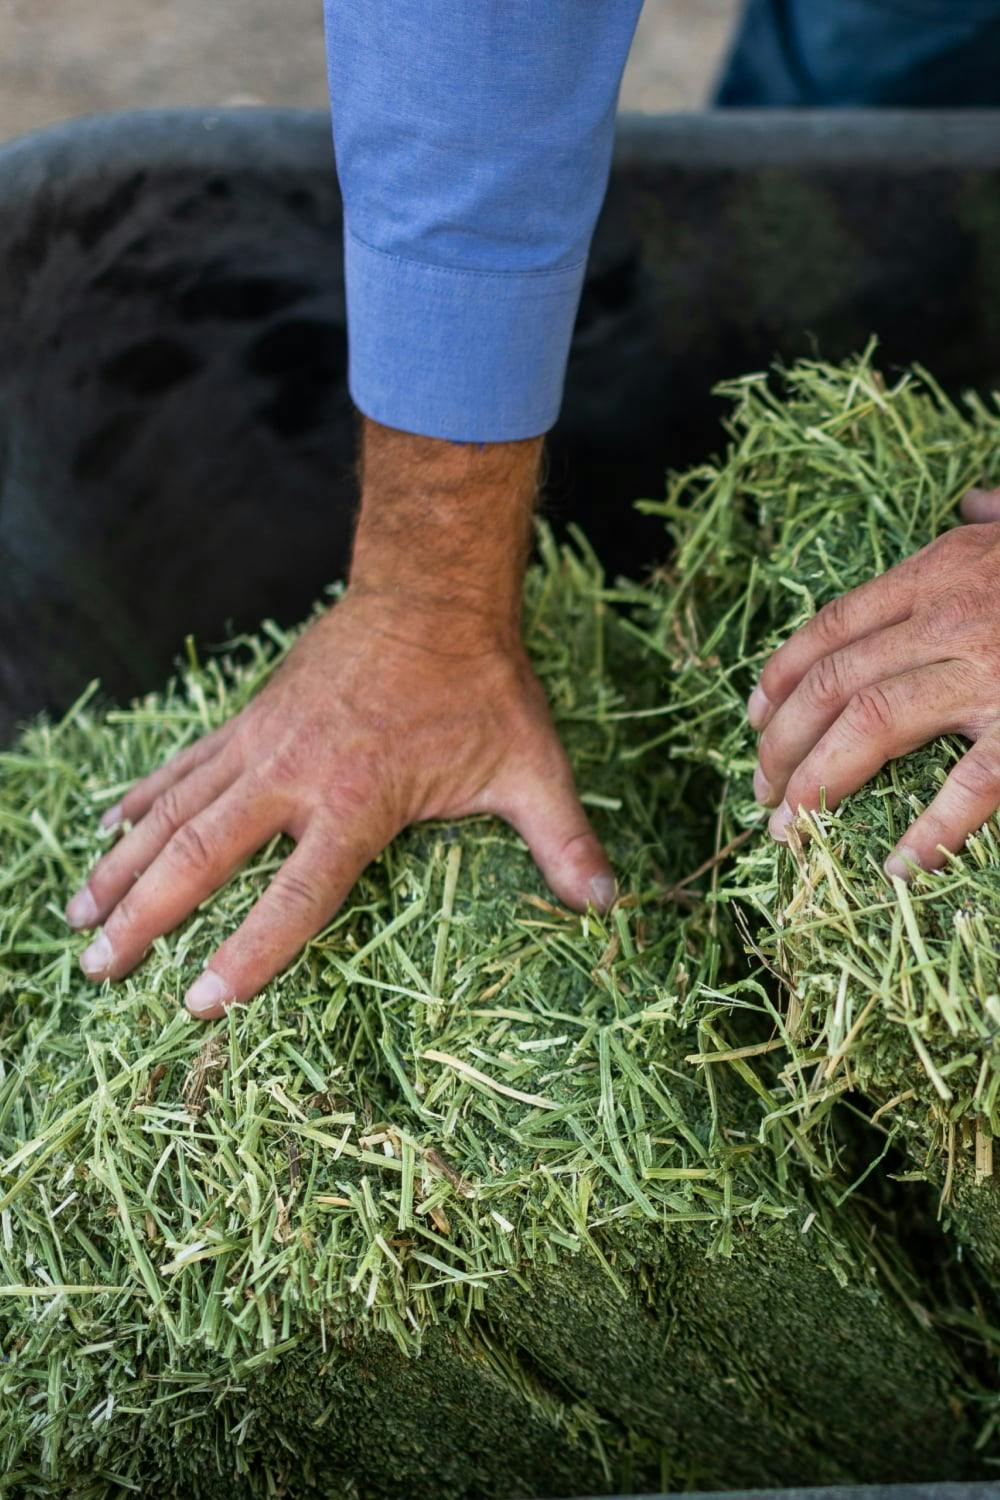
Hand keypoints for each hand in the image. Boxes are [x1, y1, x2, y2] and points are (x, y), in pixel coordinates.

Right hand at [66, 421, 613, 1016]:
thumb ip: (563, 840)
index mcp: (358, 803)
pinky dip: (143, 798)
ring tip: (76, 918)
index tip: (200, 1003)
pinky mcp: (253, 715)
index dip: (248, 954)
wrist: (434, 590)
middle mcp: (295, 776)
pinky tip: (106, 826)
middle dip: (146, 918)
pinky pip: (185, 764)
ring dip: (121, 865)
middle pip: (201, 856)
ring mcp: (263, 741)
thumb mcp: (532, 767)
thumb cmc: (483, 685)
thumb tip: (611, 901)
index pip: (294, 896)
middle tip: (98, 971)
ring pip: (174, 811)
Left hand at [748, 485, 999, 878]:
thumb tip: (974, 502)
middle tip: (761, 794)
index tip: (753, 718)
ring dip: (817, 784)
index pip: (831, 626)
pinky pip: (971, 785)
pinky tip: (897, 867)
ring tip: (790, 831)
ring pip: (869, 726)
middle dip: (780, 745)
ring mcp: (992, 672)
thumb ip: (998, 518)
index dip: (779, 677)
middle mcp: (951, 615)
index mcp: (942, 570)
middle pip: (831, 683)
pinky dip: (929, 832)